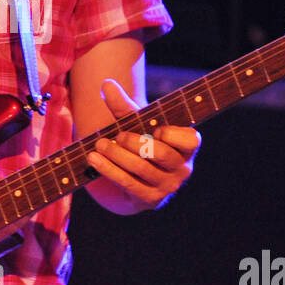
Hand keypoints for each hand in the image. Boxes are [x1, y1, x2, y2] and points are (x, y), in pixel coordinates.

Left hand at [84, 78, 201, 211]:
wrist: (136, 174)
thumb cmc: (142, 140)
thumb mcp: (137, 122)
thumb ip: (123, 105)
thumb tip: (106, 84)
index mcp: (188, 146)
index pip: (190, 140)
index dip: (170, 134)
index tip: (154, 129)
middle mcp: (183, 168)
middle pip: (160, 154)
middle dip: (135, 142)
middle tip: (117, 136)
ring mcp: (168, 186)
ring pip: (141, 168)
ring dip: (116, 155)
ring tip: (99, 144)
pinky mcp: (150, 199)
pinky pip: (128, 184)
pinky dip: (109, 170)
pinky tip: (94, 159)